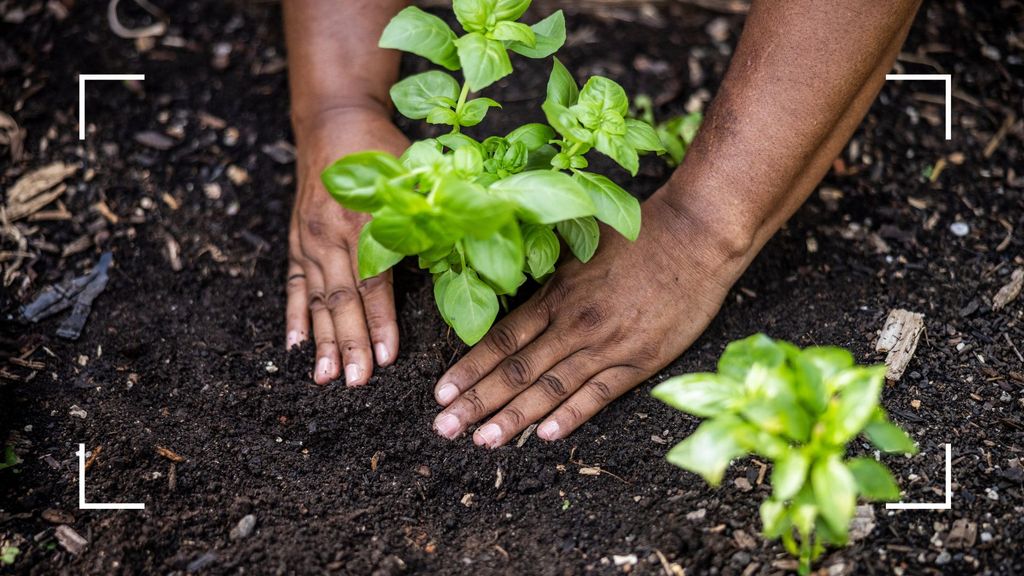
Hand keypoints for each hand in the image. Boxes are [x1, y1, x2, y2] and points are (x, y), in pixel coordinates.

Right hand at [286, 107, 409, 384]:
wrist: (333, 121)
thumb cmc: (383, 150)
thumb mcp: (414, 174)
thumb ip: (430, 217)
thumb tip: (459, 258)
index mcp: (366, 219)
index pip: (374, 282)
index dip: (381, 321)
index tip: (388, 357)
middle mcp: (331, 233)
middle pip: (341, 299)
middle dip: (350, 344)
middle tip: (356, 382)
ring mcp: (309, 238)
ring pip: (317, 299)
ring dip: (321, 340)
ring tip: (325, 377)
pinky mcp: (297, 240)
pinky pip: (294, 285)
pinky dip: (293, 317)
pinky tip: (293, 347)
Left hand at [431, 189, 754, 446]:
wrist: (695, 238)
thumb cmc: (637, 235)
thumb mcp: (579, 245)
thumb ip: (544, 271)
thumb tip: (506, 276)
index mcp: (556, 294)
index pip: (501, 340)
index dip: (469, 369)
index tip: (441, 393)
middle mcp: (574, 323)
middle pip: (516, 370)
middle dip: (477, 402)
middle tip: (445, 428)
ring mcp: (607, 345)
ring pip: (550, 388)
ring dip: (514, 417)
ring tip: (483, 441)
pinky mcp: (640, 361)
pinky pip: (599, 395)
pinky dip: (571, 416)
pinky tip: (545, 436)